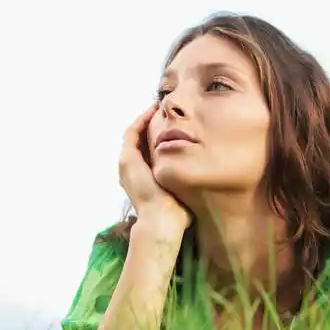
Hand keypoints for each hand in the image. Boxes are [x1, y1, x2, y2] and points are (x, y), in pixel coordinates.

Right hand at [118, 103, 190, 231]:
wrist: (161, 221)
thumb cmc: (174, 214)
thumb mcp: (180, 194)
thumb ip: (185, 185)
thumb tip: (203, 182)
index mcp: (141, 179)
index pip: (146, 153)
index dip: (154, 139)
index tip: (168, 128)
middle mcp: (130, 171)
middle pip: (137, 142)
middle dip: (147, 126)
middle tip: (159, 113)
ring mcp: (127, 164)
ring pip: (132, 135)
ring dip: (143, 120)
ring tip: (155, 108)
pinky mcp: (128, 159)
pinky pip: (132, 133)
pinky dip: (140, 121)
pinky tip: (152, 111)